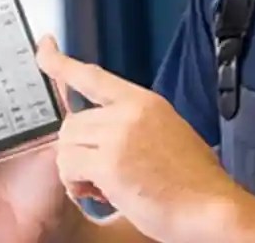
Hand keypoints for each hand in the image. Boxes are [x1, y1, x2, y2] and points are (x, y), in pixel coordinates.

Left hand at [36, 37, 241, 242]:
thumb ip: (134, 124)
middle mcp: (130, 113)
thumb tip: (104, 132)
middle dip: (77, 150)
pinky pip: (69, 167)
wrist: (211, 207)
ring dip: (75, 169)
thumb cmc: (194, 182)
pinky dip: (76, 185)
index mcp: (145, 102)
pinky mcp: (109, 163)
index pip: (93, 76)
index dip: (61, 62)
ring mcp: (119, 136)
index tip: (44, 46)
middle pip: (72, 121)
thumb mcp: (169, 134)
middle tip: (97, 174)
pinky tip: (99, 194)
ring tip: (101, 186)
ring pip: (66, 144)